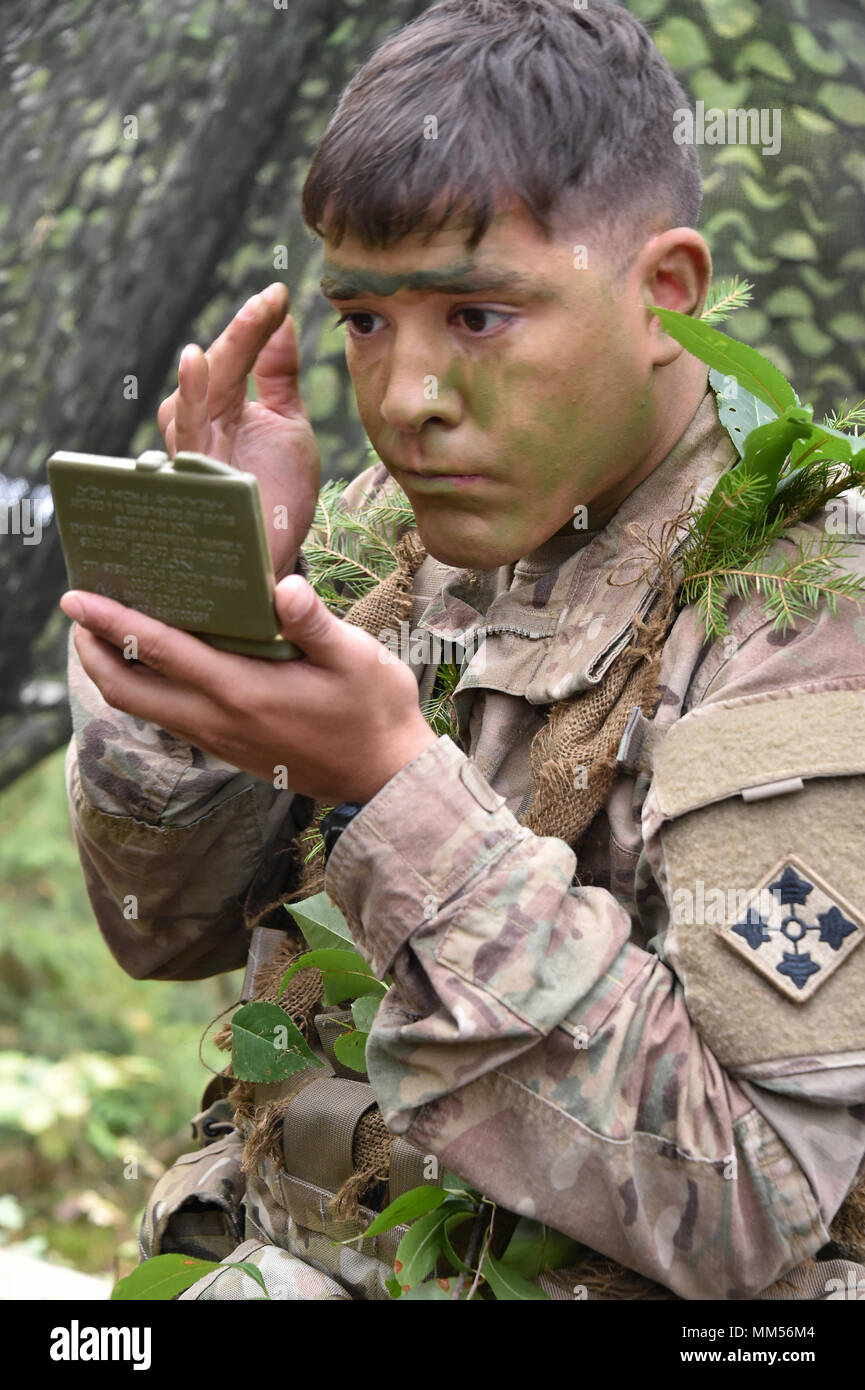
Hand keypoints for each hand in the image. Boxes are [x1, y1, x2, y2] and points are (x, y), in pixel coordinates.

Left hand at [60, 579, 437, 805]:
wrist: (383, 776)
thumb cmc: (373, 711)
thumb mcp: (356, 658)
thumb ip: (314, 623)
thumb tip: (284, 587)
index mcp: (242, 692)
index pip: (160, 652)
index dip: (112, 622)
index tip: (76, 598)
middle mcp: (218, 720)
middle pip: (127, 691)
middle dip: (93, 652)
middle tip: (81, 613)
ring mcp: (219, 739)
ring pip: (142, 709)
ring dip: (114, 672)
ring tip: (109, 633)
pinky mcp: (227, 749)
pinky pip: (167, 717)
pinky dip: (146, 689)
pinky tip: (158, 664)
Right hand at [158, 283, 319, 580]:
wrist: (275, 558)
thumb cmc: (279, 493)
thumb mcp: (290, 425)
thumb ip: (281, 374)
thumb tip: (282, 314)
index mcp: (224, 408)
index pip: (236, 357)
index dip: (253, 325)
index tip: (279, 292)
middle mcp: (202, 429)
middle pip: (213, 376)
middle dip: (239, 339)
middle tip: (266, 305)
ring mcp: (196, 460)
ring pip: (189, 410)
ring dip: (204, 376)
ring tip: (217, 343)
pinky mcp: (197, 491)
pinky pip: (187, 450)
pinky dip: (188, 411)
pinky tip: (194, 373)